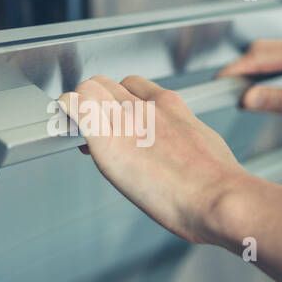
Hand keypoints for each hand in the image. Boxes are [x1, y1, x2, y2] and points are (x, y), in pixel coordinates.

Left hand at [58, 75, 250, 243]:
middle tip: (93, 128)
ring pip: (87, 90)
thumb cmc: (215, 185)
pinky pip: (74, 107)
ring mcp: (126, 119)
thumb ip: (183, 138)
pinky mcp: (107, 137)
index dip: (118, 101)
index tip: (115, 119)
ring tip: (80, 133)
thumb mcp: (204, 147)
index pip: (132, 85)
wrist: (216, 197)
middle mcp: (146, 107)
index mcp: (171, 106)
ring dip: (79, 108)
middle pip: (105, 84)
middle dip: (95, 102)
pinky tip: (65, 127)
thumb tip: (176, 149)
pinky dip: (66, 113)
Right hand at [217, 39, 281, 140]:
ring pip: (272, 56)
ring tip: (236, 91)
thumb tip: (247, 97)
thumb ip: (280, 102)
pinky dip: (267, 74)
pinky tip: (262, 89)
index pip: (260, 57)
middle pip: (262, 51)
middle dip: (239, 68)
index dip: (234, 70)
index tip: (215, 83)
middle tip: (220, 90)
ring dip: (252, 71)